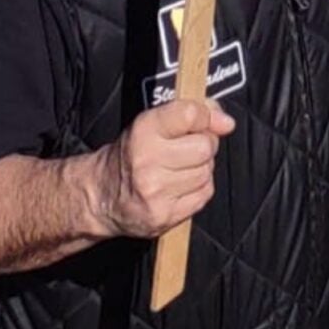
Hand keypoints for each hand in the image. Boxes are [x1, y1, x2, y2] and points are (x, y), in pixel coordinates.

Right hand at [89, 99, 235, 239]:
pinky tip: (180, 185)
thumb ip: (193, 111)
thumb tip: (226, 122)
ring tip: (179, 167)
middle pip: (205, 146)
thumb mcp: (153, 121)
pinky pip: (204, 194)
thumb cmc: (131, 155)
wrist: (101, 196)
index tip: (201, 120)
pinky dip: (198, 188)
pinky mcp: (164, 216)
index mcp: (143, 131)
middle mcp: (147, 161)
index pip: (191, 114)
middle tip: (186, 147)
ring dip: (200, 167)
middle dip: (204, 144)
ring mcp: (155, 192)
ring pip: (207, 171)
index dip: (204, 115)